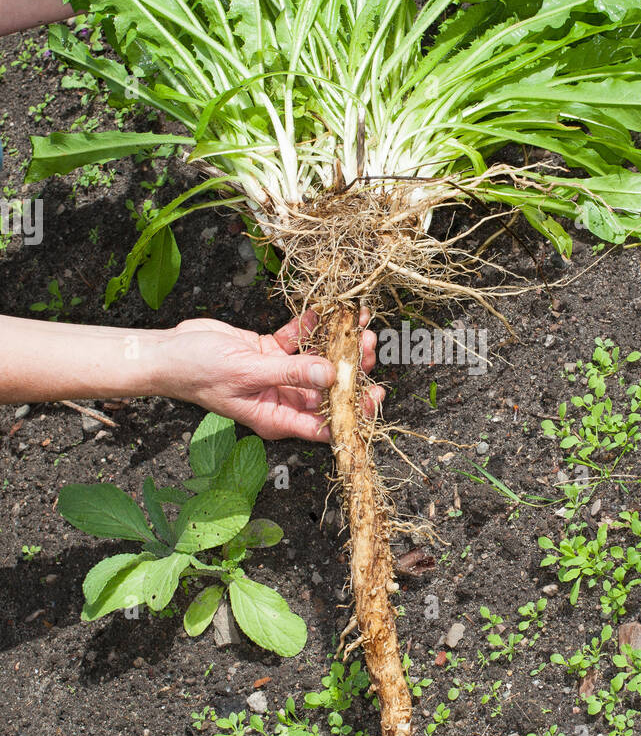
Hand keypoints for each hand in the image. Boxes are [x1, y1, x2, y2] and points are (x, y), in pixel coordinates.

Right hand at [164, 309, 382, 440]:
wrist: (169, 353)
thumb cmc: (199, 373)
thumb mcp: (249, 373)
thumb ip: (292, 374)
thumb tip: (331, 376)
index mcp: (278, 418)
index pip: (326, 424)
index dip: (354, 412)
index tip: (376, 393)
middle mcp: (282, 400)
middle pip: (328, 389)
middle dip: (351, 368)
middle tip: (368, 343)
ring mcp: (277, 376)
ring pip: (317, 362)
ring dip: (336, 343)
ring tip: (357, 322)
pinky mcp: (269, 353)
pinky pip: (297, 340)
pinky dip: (311, 326)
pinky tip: (326, 311)